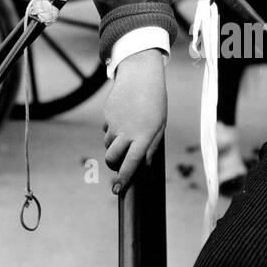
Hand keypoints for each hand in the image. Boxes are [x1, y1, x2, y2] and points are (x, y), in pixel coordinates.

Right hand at [102, 49, 167, 193]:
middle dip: (113, 165)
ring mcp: (115, 124)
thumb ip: (151, 147)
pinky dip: (113, 130)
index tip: (117, 190)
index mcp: (144, 136)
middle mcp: (127, 132)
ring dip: (114, 146)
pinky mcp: (107, 115)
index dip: (124, 179)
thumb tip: (144, 166)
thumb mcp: (159, 126)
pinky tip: (124, 117)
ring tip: (127, 133)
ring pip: (108, 145)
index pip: (132, 163)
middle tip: (118, 165)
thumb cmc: (155, 102)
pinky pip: (107, 130)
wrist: (140, 76)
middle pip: (112, 158)